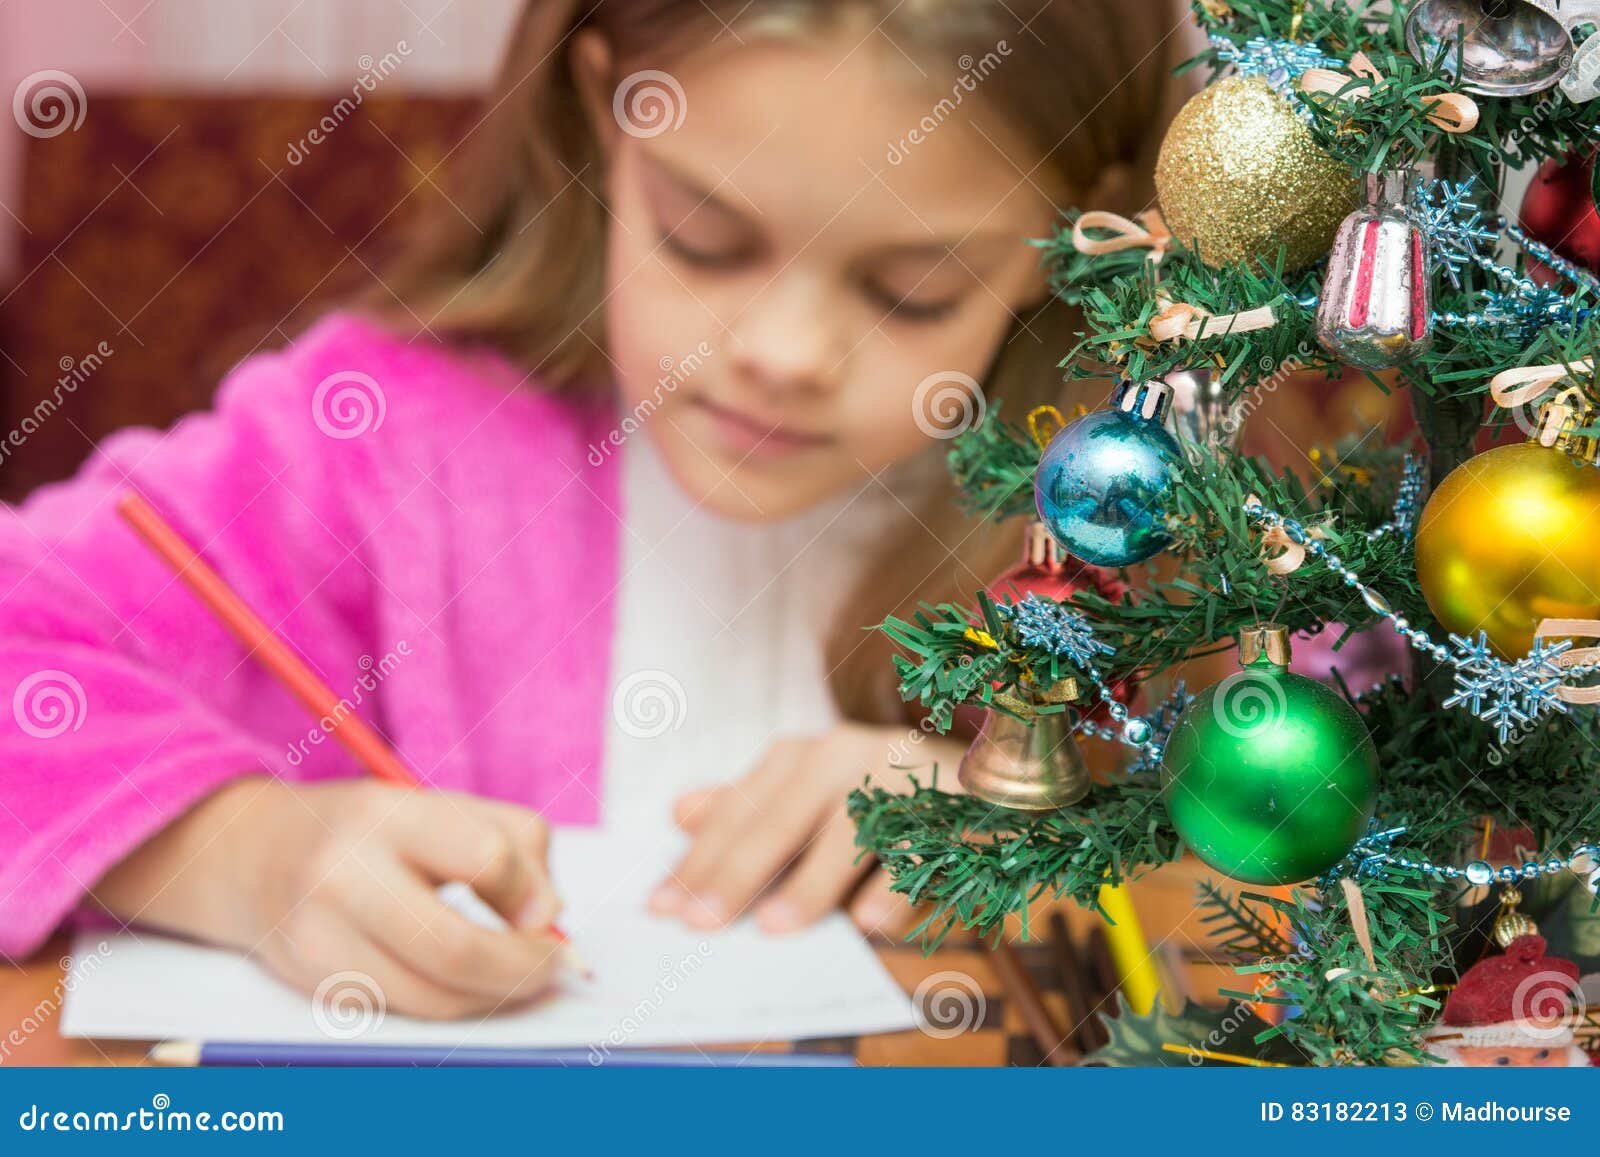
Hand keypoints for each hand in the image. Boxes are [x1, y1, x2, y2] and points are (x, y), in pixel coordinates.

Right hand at [95, 777, 566, 1019]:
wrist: (255, 856)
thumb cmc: (370, 829)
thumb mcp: (440, 805)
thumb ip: (516, 842)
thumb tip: (549, 916)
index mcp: (385, 815)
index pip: (485, 857)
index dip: (532, 893)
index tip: (550, 911)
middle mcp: (342, 876)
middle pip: (457, 948)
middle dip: (522, 968)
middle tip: (555, 967)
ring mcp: (320, 939)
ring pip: (435, 996)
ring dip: (493, 995)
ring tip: (517, 975)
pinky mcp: (315, 986)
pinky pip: (408, 1011)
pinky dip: (450, 1002)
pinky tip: (464, 981)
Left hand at [648, 724, 966, 937]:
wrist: (993, 785)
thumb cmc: (885, 801)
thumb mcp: (813, 798)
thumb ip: (752, 809)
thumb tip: (679, 812)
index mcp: (807, 756)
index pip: (740, 811)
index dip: (699, 860)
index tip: (662, 907)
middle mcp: (850, 756)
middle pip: (782, 819)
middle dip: (738, 874)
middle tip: (701, 924)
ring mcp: (903, 778)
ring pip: (848, 832)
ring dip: (813, 884)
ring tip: (777, 928)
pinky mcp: (955, 808)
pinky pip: (919, 851)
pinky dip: (896, 889)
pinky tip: (871, 924)